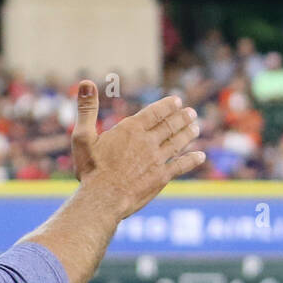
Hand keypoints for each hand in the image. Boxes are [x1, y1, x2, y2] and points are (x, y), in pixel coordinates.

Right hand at [71, 80, 205, 218]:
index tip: (177, 101)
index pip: (156, 111)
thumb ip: (86, 109)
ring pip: (179, 142)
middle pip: (171, 125)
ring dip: (189, 134)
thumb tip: (85, 82)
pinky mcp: (161, 177)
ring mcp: (157, 159)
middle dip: (183, 117)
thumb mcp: (82, 137)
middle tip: (191, 113)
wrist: (102, 199)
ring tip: (196, 128)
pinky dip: (192, 160)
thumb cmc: (90, 169)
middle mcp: (148, 141)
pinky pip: (181, 166)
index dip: (168, 105)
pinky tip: (200, 157)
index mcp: (131, 129)